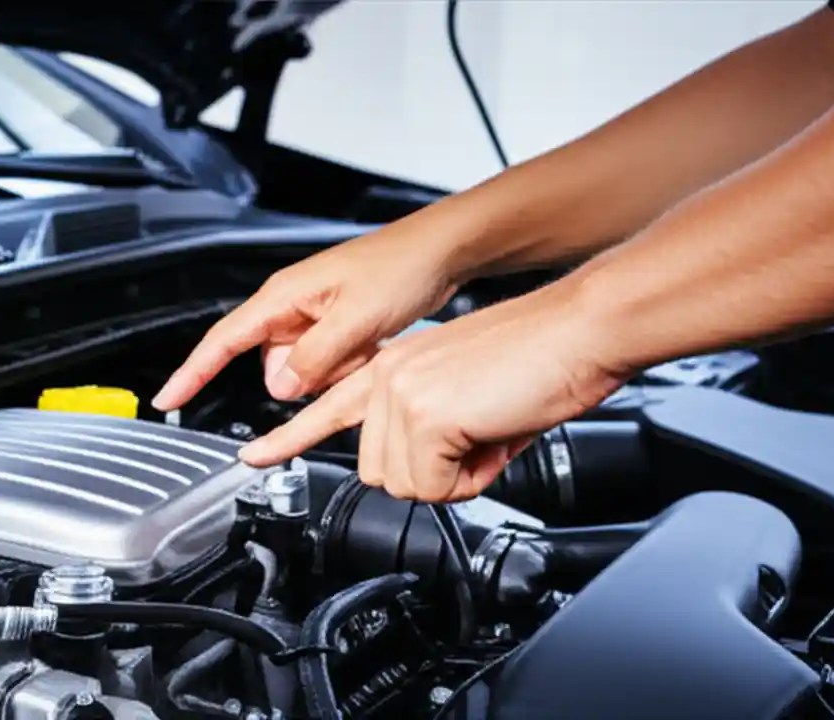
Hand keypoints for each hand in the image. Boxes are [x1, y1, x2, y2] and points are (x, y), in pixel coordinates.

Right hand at [151, 212, 468, 410]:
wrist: (440, 251)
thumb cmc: (401, 267)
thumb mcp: (357, 319)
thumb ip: (314, 357)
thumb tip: (281, 387)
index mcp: (283, 297)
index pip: (222, 341)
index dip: (192, 374)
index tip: (167, 399)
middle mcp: (292, 306)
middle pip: (274, 367)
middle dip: (306, 377)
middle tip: (349, 354)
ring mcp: (314, 316)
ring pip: (304, 370)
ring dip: (334, 372)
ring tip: (368, 346)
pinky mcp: (336, 325)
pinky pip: (330, 363)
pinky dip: (350, 364)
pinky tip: (375, 346)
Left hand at [238, 283, 631, 501]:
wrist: (578, 331)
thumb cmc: (540, 360)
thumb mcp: (471, 397)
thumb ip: (433, 429)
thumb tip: (434, 471)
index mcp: (394, 364)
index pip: (325, 405)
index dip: (286, 438)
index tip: (255, 456)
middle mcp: (387, 373)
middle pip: (379, 473)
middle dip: (433, 473)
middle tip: (478, 438)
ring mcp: (400, 391)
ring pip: (405, 484)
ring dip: (455, 475)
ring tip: (488, 430)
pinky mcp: (424, 411)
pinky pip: (436, 486)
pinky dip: (472, 477)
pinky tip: (493, 435)